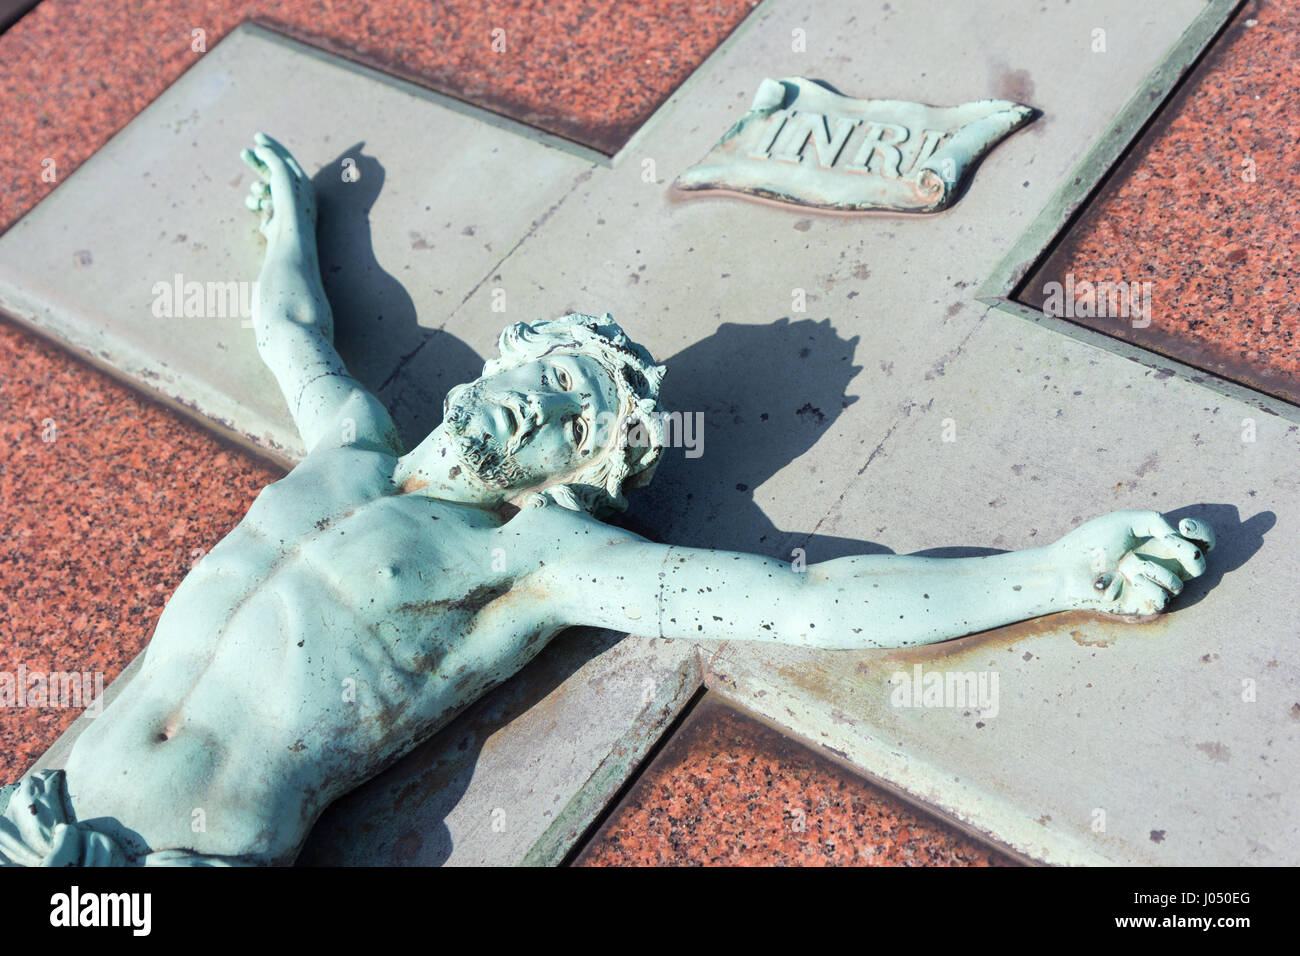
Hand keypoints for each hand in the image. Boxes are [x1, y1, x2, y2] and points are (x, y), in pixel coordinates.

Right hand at [240, 132, 316, 246]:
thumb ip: (270, 156)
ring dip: (257, 187)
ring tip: (261, 191)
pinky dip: (255, 202)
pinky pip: (256, 202)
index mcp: (303, 181)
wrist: (287, 233)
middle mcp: (294, 194)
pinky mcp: (270, 217)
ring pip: (260, 187)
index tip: (256, 136)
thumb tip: (259, 149)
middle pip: (271, 170)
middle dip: (257, 162)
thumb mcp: (281, 172)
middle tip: (243, 153)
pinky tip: (262, 209)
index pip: (286, 158)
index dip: (271, 146)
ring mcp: (281, 206)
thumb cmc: (289, 201)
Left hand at [1050, 510, 1213, 616]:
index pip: (1198, 541)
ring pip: (1179, 583)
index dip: (1202, 533)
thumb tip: (1177, 536)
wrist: (1065, 567)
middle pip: (1200, 565)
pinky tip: (1125, 579)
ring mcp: (1153, 587)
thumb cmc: (1091, 543)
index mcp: (1159, 544)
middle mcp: (1160, 566)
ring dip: (1153, 568)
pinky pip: (1163, 598)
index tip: (1184, 525)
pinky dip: (1146, 586)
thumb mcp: (1124, 521)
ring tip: (1125, 565)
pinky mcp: (1143, 605)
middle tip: (1173, 543)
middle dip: (1191, 552)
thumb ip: (1155, 520)